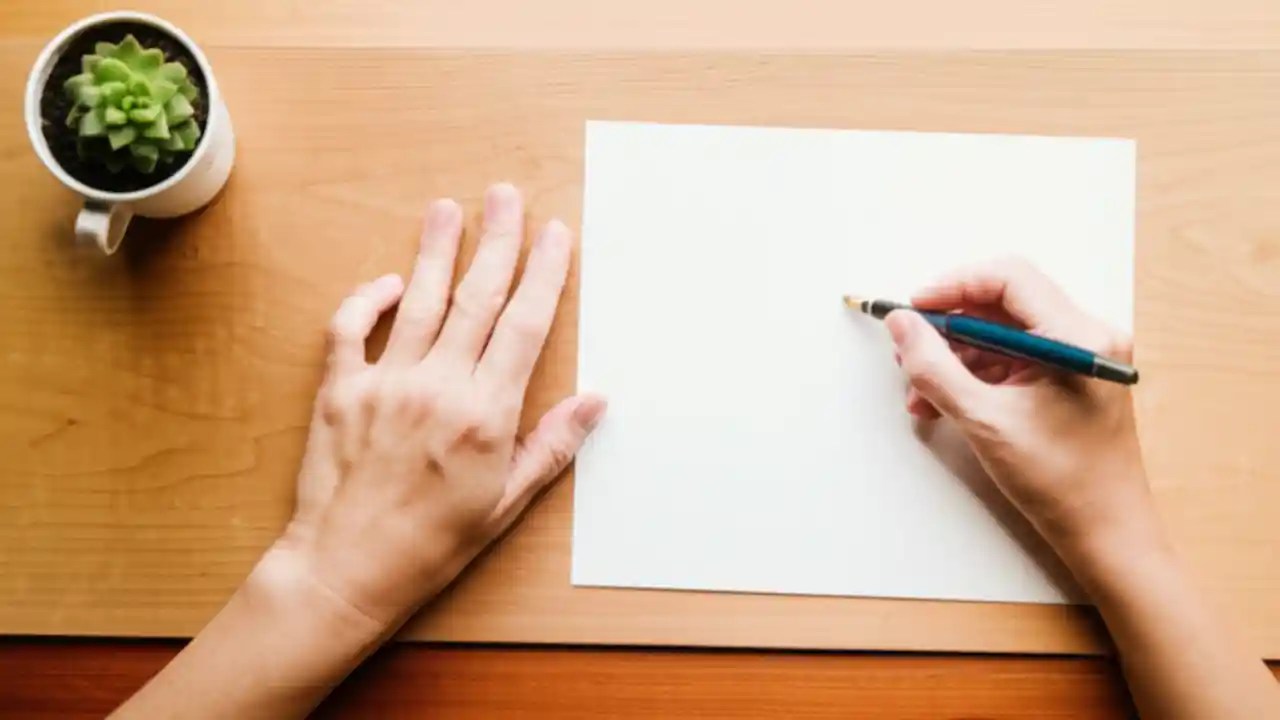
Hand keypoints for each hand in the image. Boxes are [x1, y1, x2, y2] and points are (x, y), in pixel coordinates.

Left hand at [264, 183, 605, 630]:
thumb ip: (551, 445)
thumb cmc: (434, 543)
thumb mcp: (507, 503)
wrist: (348, 569)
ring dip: (436, 250)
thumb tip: (596, 400)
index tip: (556, 234)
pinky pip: (351, 328)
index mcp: (487, 414)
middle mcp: (439, 387)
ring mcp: (386, 383)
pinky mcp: (339, 390)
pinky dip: (367, 298)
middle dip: (497, 241)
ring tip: (447, 208)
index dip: (544, 273)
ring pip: (418, 300)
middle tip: (506, 196)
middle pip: (477, 297)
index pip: (525, 325)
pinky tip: (389, 281)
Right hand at [884, 259, 1155, 563]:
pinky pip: (1012, 362)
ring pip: (1002, 336)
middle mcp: (1085, 338)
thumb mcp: (985, 421)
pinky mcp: (1068, 383)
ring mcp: (1077, 361)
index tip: (912, 309)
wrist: (1107, 535)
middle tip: (908, 350)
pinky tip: (941, 404)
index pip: (1009, 279)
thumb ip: (935, 368)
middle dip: (948, 327)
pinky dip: (974, 377)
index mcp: (1078, 337)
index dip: (953, 286)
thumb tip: (901, 325)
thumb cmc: (1061, 482)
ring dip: (955, 357)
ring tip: (918, 390)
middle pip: (1003, 306)